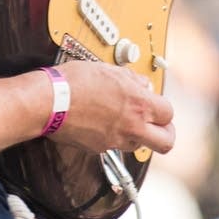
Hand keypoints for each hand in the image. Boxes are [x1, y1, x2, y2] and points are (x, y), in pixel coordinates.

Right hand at [50, 60, 175, 156]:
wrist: (50, 101)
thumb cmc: (75, 82)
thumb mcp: (109, 70)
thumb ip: (131, 79)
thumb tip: (142, 83)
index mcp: (139, 103)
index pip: (168, 114)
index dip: (165, 110)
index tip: (159, 107)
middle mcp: (132, 126)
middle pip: (166, 142)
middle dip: (165, 134)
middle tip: (159, 127)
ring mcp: (116, 140)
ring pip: (140, 146)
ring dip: (138, 136)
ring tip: (127, 122)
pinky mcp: (99, 149)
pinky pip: (115, 146)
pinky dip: (115, 138)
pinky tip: (105, 124)